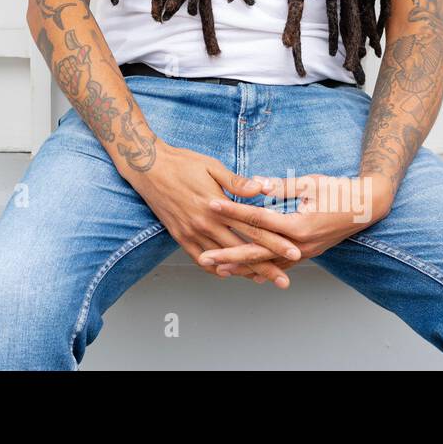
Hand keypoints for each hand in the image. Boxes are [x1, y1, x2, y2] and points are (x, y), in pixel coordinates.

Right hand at [127, 143, 305, 283]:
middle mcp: (205, 223)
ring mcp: (191, 232)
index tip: (294, 253)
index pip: (253, 228)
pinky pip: (200, 259)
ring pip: (223, 259)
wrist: (148, 168)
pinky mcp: (179, 236)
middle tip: (284, 280)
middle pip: (241, 250)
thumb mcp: (212, 166)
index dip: (275, 242)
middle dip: (265, 266)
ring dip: (243, 271)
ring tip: (261, 280)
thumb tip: (264, 188)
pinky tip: (228, 273)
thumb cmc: (182, 163)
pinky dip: (216, 268)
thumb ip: (238, 182)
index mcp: (217, 206)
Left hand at [198, 173, 392, 284]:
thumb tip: (255, 184)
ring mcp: (305, 252)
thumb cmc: (339, 190)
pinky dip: (263, 269)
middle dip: (229, 254)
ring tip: (218, 268)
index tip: (211, 206)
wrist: (368, 206)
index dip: (233, 212)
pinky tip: (248, 273)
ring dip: (242, 266)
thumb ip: (280, 186)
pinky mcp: (308, 253)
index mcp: (299, 224)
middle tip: (205, 257)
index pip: (258, 219)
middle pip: (257, 251)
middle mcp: (300, 244)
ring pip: (268, 263)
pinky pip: (281, 265)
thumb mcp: (310, 183)